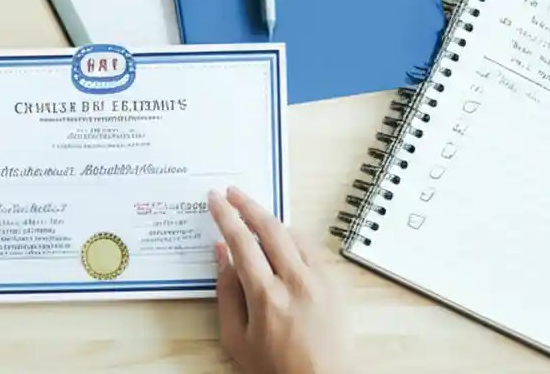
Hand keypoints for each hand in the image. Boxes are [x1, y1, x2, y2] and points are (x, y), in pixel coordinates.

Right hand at [209, 187, 352, 373]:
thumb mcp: (236, 338)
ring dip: (271, 220)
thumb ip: (226, 292)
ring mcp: (319, 281)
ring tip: (254, 215)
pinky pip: (311, 249)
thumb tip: (221, 253)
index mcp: (266, 296)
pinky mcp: (334, 284)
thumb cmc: (274, 367)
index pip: (242, 242)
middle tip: (233, 192)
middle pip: (269, 228)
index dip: (226, 216)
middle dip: (248, 205)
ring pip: (293, 234)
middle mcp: (295, 282)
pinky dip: (293, 238)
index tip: (215, 199)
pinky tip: (282, 239)